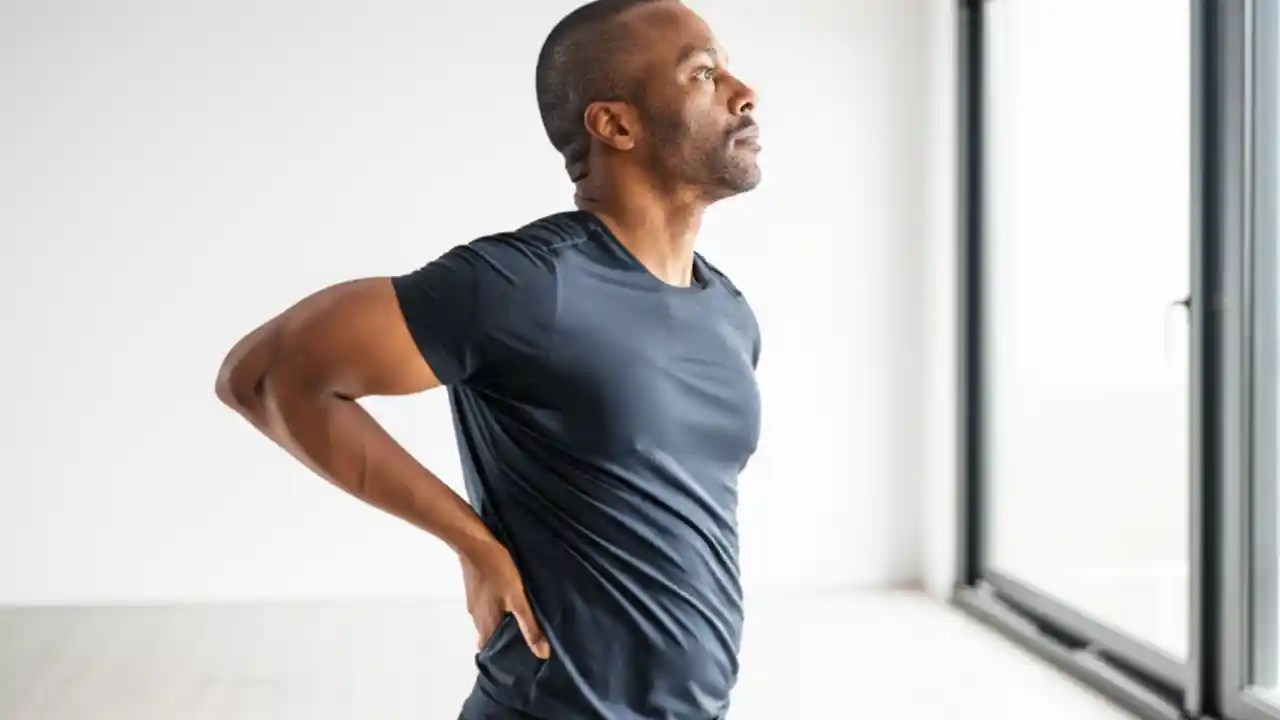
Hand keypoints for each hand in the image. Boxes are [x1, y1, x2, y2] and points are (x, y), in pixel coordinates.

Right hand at [459, 539, 550, 658]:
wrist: (474, 543)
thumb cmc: (497, 572)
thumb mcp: (517, 599)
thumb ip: (529, 626)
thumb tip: (542, 654)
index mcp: (485, 624)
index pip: (491, 650)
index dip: (504, 656)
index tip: (519, 657)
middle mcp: (476, 618)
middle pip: (489, 636)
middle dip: (505, 639)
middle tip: (525, 638)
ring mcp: (473, 602)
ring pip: (488, 620)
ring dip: (501, 622)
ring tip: (520, 618)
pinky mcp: (474, 589)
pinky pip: (486, 606)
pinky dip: (497, 608)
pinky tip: (508, 599)